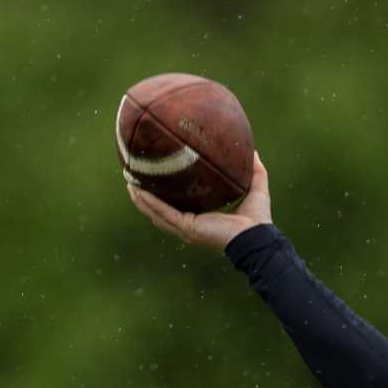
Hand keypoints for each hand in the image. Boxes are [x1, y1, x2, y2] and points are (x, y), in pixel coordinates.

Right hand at [125, 151, 273, 251]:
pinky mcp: (186, 227)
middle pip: (159, 210)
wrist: (258, 237)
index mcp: (201, 218)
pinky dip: (149, 202)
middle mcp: (190, 225)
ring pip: (155, 212)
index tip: (154, 177)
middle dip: (144, 195)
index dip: (164, 194)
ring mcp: (186, 228)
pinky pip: (162, 213)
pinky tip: (137, 190)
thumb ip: (255, 171)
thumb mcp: (255, 189)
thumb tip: (254, 151)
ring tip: (128, 181)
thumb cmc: (258, 219)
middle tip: (132, 177)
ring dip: (140, 198)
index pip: (177, 206)